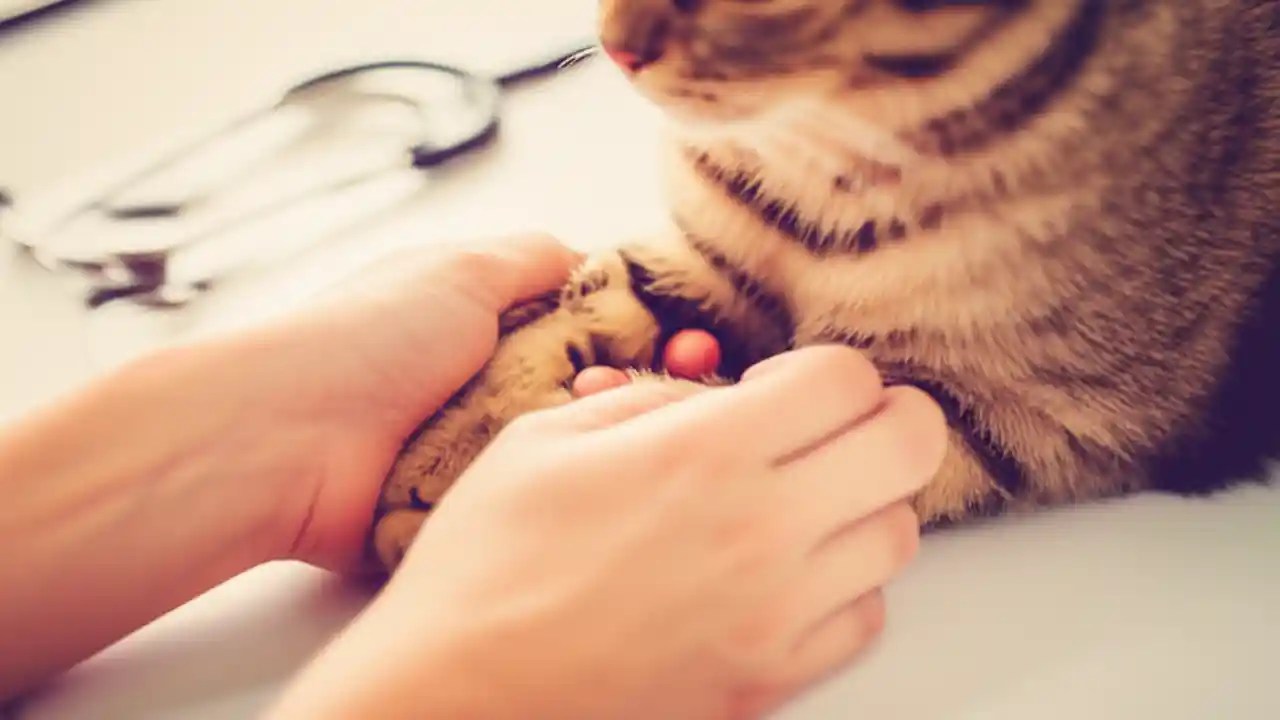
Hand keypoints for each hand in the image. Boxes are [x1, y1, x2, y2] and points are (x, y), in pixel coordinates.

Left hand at [206, 235, 720, 572]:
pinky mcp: (468, 504)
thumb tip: (591, 254)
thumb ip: (534, 258)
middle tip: (684, 379)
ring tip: (615, 416)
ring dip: (608, 430)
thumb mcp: (462, 269)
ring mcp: (480, 445)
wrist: (288, 438)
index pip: (595, 325)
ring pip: (575, 444)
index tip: (696, 339)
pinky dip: (566, 482)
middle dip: (644, 384)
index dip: (650, 330)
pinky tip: (590, 470)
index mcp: (489, 320)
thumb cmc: (369, 338)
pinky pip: (536, 495)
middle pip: (596, 388)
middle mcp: (490, 380)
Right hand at [270, 346, 946, 719]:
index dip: (828, 369)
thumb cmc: (484, 564)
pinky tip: (787, 572)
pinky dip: (845, 585)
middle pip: (910, 447)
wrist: (454, 694)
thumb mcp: (546, 435)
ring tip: (806, 499)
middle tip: (840, 423)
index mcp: (702, 453)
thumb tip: (725, 397)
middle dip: (886, 418)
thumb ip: (655, 398)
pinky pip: (865, 618)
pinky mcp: (770, 681)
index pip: (849, 380)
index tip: (790, 384)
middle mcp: (760, 532)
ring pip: (900, 536)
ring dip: (864, 502)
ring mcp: (775, 615)